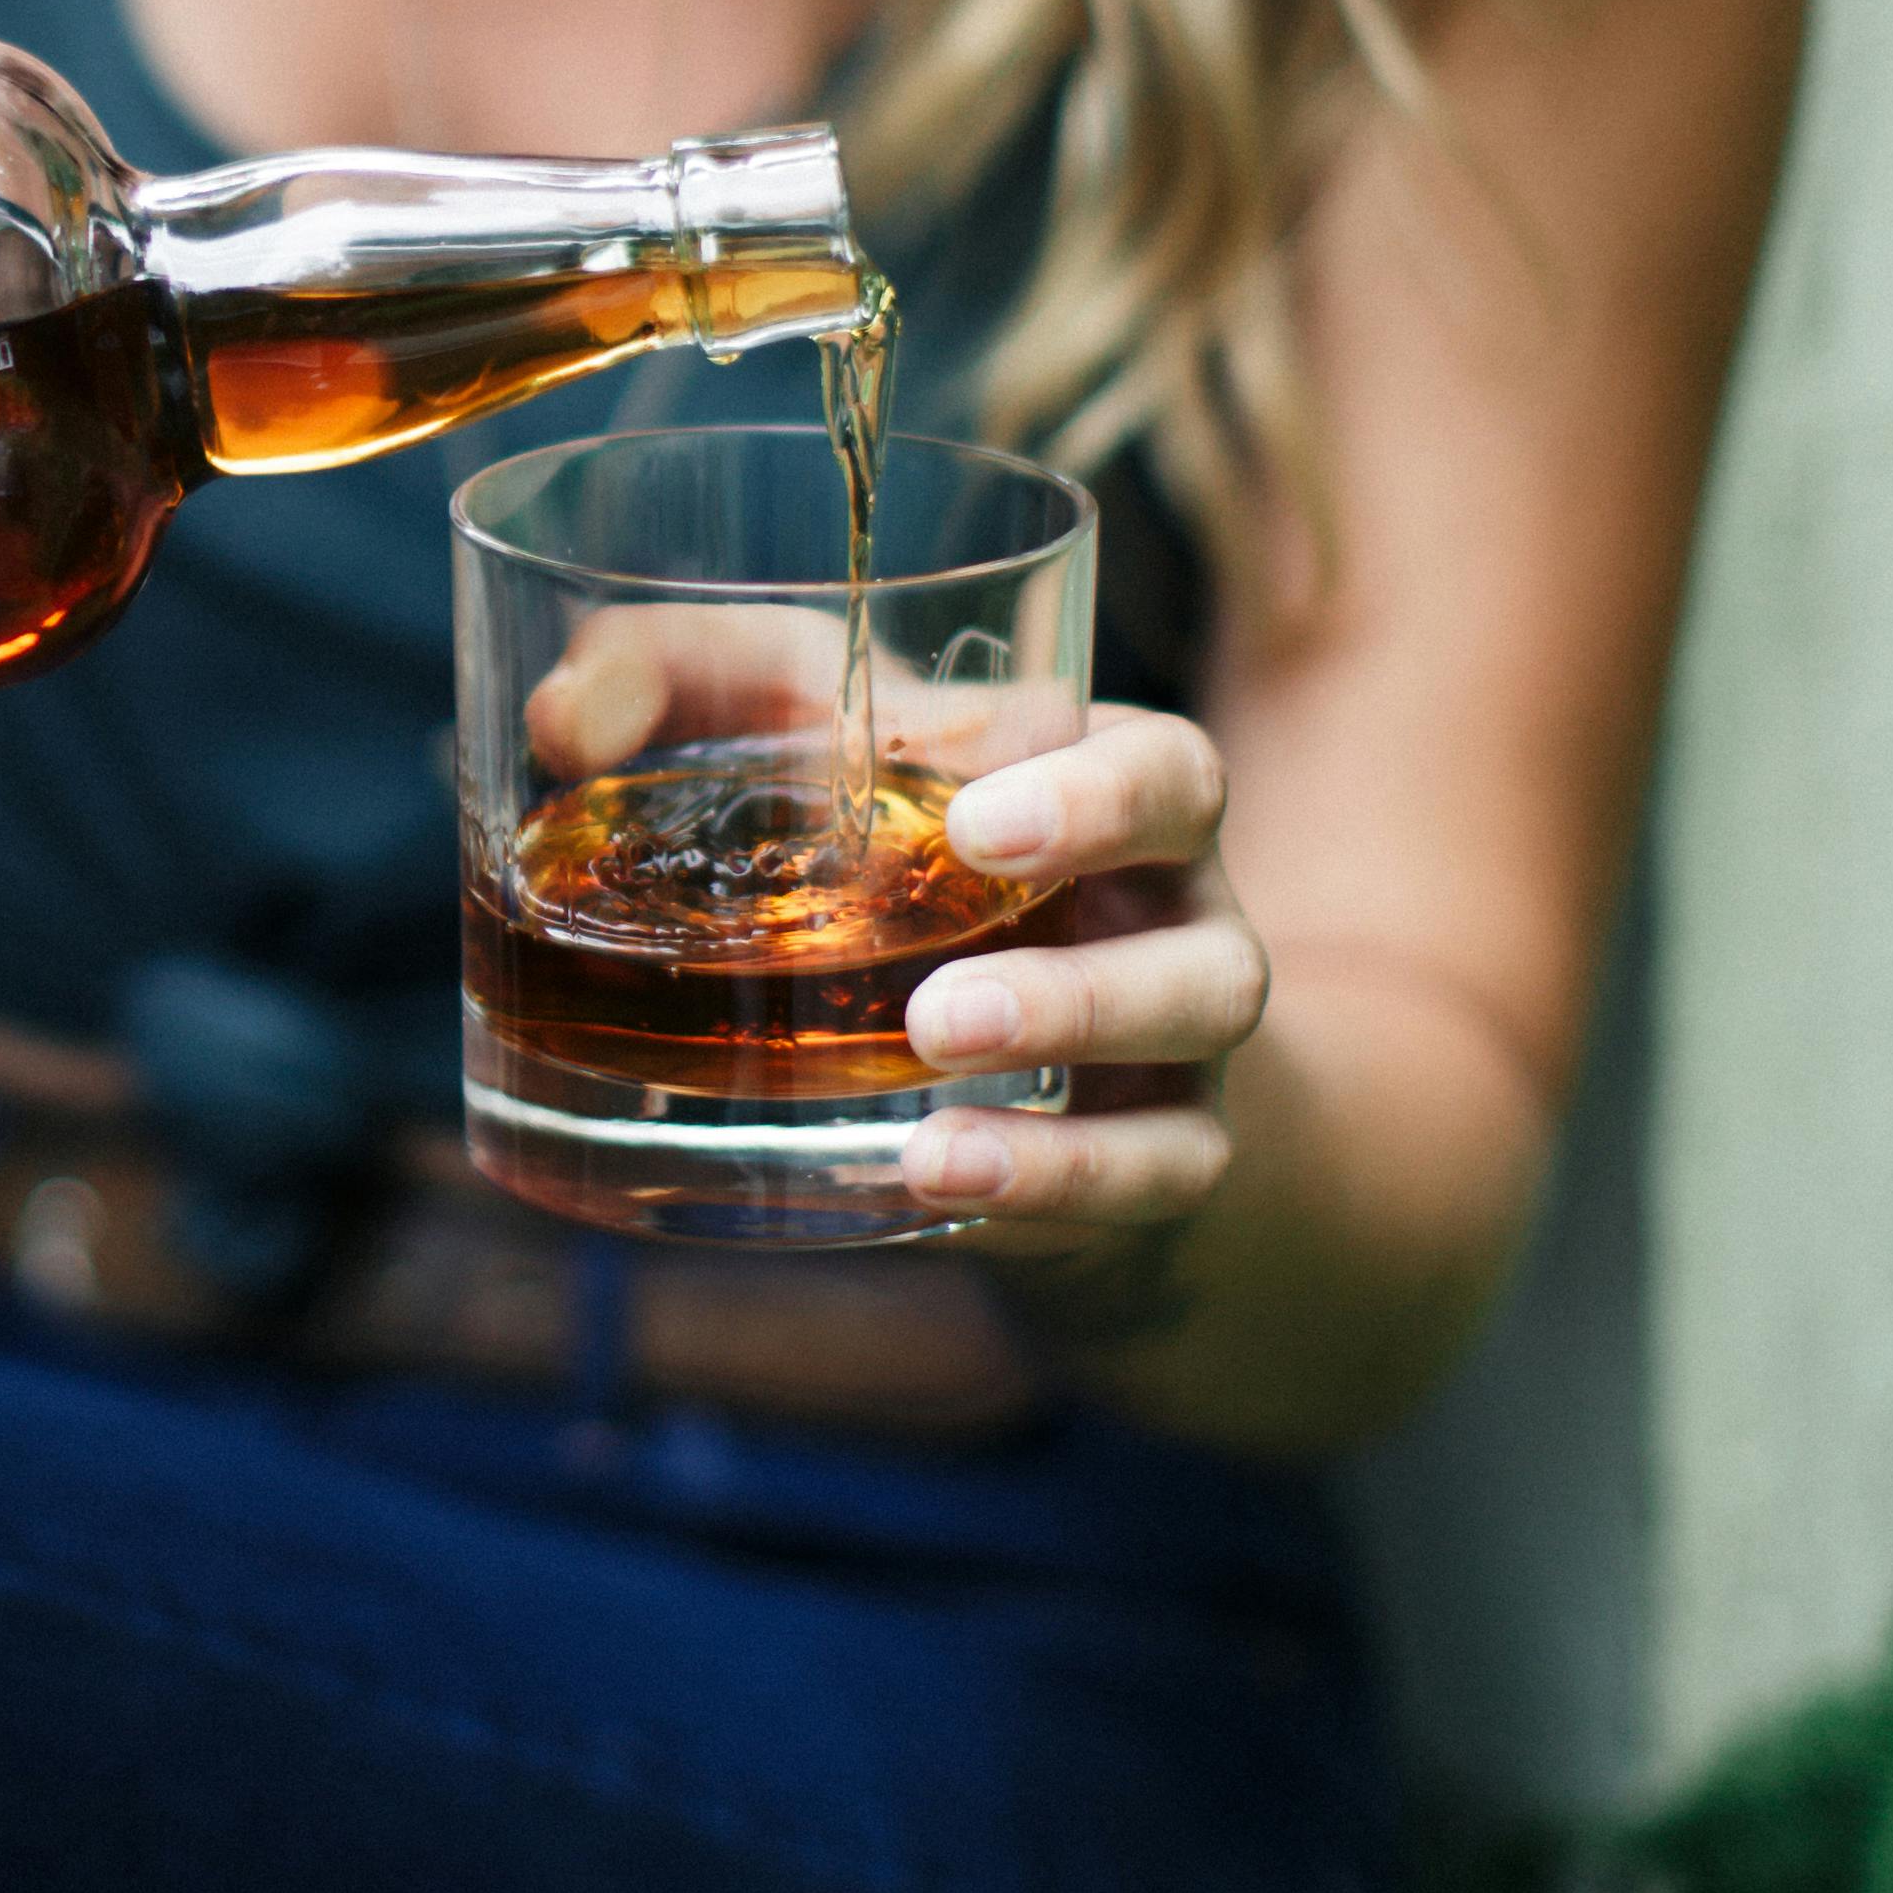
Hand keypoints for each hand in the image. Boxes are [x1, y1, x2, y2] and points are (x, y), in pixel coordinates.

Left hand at [896, 704, 1266, 1245]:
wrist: (1053, 1047)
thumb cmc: (949, 887)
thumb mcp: (909, 817)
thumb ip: (853, 776)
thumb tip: (680, 707)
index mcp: (1133, 810)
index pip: (1169, 778)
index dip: (1094, 800)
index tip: (971, 830)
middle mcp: (1188, 918)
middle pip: (1212, 954)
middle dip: (1076, 997)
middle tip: (934, 1018)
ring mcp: (1194, 1041)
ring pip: (1192, 1070)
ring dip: (1071, 1110)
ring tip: (934, 1148)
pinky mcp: (1176, 1144)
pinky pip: (1160, 1175)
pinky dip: (1056, 1185)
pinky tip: (944, 1184)